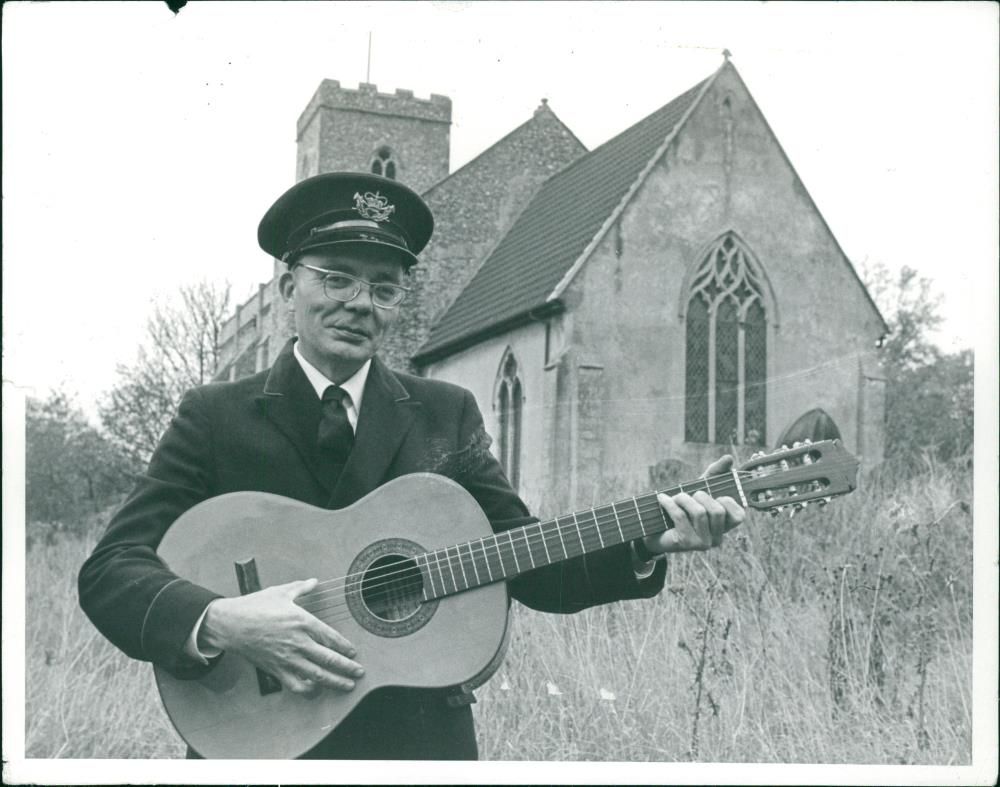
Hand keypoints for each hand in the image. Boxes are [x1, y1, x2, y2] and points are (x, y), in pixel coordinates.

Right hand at [199, 578, 363, 695]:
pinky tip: (316, 691)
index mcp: (302, 621)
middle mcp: (298, 642)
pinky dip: (308, 691)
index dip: (345, 647)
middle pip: (329, 659)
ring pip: (317, 676)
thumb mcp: (280, 592)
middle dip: (347, 668)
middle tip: (359, 672)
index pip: (331, 637)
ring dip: (335, 682)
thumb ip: (301, 588)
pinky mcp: (276, 670)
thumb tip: (314, 581)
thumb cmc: (255, 606)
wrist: (230, 624)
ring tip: (347, 686)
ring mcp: (288, 658)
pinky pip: (296, 685)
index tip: (353, 652)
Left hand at [642, 454, 744, 554]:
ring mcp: (702, 543)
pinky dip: (669, 503)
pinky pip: (680, 517)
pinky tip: (662, 499)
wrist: (654, 530)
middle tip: (689, 495)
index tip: (714, 495)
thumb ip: (715, 473)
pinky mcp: (685, 543)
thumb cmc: (682, 508)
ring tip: (675, 496)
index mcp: (724, 527)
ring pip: (699, 513)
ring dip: (684, 498)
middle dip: (701, 496)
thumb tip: (729, 458)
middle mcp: (716, 538)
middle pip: (718, 511)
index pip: (739, 516)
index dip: (728, 501)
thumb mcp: (699, 489)